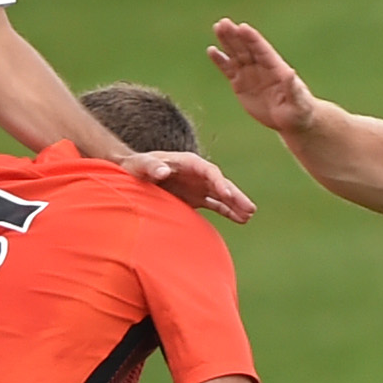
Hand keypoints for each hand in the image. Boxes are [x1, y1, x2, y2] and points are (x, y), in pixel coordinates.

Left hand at [119, 151, 255, 223]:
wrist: (131, 173)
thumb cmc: (135, 167)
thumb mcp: (140, 165)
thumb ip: (151, 167)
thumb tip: (163, 171)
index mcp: (187, 162)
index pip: (209, 171)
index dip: (219, 182)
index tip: (229, 195)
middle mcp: (196, 173)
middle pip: (220, 183)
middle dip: (235, 195)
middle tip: (250, 209)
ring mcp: (198, 185)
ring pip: (222, 195)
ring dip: (235, 205)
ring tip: (249, 216)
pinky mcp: (196, 197)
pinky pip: (216, 204)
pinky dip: (228, 211)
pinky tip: (241, 219)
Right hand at [209, 18, 317, 135]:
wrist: (291, 119)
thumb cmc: (299, 110)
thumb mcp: (298, 101)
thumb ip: (292, 87)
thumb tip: (291, 73)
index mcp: (276, 67)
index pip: (262, 50)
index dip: (252, 39)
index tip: (242, 28)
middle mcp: (261, 67)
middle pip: (246, 48)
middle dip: (236, 35)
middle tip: (224, 23)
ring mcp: (250, 74)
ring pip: (236, 54)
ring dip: (227, 41)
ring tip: (218, 27)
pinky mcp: (240, 84)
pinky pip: (228, 69)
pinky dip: (220, 60)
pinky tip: (211, 50)